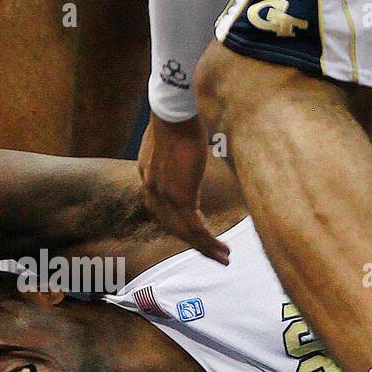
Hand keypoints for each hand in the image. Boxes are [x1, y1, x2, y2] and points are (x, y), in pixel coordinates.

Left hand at [137, 113, 229, 264]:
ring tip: (223, 258)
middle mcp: (152, 193)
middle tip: (212, 255)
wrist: (172, 113)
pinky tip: (220, 248)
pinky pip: (195, 227)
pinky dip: (208, 241)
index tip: (196, 234)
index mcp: (148, 181)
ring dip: (205, 248)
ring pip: (186, 232)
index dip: (180, 226)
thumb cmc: (174, 120)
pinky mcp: (180, 197)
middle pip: (173, 227)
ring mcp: (164, 197)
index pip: (162, 212)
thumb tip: (183, 161)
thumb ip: (172, 160)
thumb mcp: (168, 144)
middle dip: (194, 244)